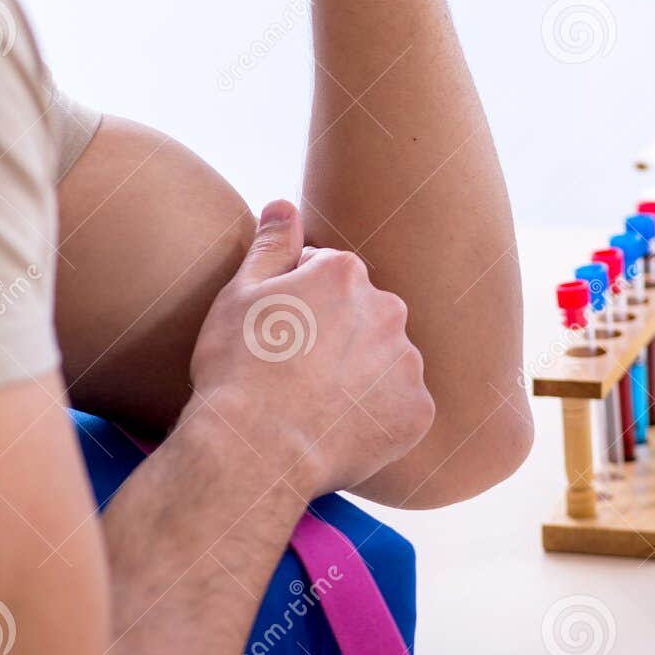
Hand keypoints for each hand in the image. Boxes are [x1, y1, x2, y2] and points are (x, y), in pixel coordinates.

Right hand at [187, 199, 433, 497]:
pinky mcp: (417, 412)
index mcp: (345, 273)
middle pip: (363, 317)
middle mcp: (388, 309)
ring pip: (385, 362)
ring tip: (316, 406)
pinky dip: (377, 418)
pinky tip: (339, 430)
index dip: (296, 306)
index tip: (275, 338)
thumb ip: (271, 245)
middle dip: (337, 336)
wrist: (254, 450)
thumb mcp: (239, 294)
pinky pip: (400, 409)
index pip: (328, 277)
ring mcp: (407, 363)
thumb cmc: (237, 369)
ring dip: (362, 377)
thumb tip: (285, 205)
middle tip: (295, 374)